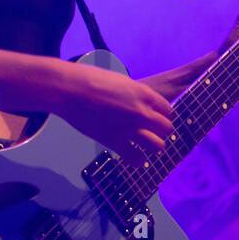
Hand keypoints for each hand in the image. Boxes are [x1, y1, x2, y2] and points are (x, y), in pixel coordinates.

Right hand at [55, 61, 173, 166]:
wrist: (71, 89)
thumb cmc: (91, 80)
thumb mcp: (121, 81)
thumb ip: (135, 94)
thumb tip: (139, 102)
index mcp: (144, 94)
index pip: (167, 110)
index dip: (161, 115)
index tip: (153, 118)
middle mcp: (141, 112)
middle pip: (166, 128)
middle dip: (159, 131)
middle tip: (150, 132)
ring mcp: (130, 128)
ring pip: (159, 146)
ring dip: (153, 146)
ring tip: (144, 145)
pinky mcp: (115, 142)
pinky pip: (137, 159)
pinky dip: (137, 160)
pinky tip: (132, 155)